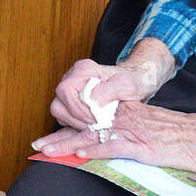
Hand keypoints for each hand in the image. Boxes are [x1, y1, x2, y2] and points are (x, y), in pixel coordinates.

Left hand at [32, 102, 195, 172]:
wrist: (190, 136)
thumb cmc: (164, 133)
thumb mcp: (136, 123)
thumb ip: (114, 128)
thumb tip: (92, 138)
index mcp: (116, 113)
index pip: (84, 119)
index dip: (63, 128)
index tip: (45, 138)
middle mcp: (117, 119)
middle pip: (82, 127)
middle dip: (58, 137)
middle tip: (37, 145)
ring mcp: (127, 132)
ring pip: (91, 136)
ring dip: (68, 144)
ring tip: (49, 150)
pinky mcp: (139, 146)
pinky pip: (112, 147)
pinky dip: (95, 151)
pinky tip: (80, 154)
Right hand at [43, 42, 174, 139]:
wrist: (137, 82)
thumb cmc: (133, 81)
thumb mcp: (128, 85)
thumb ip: (108, 91)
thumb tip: (91, 102)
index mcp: (83, 69)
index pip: (66, 90)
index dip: (78, 108)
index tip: (96, 119)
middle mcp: (72, 77)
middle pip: (58, 103)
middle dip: (77, 119)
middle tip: (96, 126)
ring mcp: (70, 90)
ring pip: (58, 110)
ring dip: (75, 123)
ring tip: (94, 126)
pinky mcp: (71, 102)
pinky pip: (64, 116)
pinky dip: (75, 124)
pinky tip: (91, 125)